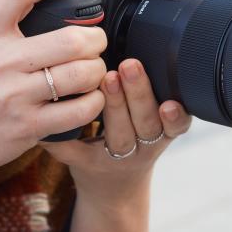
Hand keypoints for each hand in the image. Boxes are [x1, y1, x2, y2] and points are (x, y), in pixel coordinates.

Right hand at [0, 0, 107, 185]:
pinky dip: (95, 101)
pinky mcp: (28, 127)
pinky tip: (90, 97)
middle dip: (95, 38)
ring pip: (82, 74)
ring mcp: (14, 96)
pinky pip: (79, 110)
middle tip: (95, 40)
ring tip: (93, 68)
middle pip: (71, 39)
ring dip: (97, 69)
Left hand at [40, 58, 191, 212]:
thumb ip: (146, 93)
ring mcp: (114, 158)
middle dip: (140, 93)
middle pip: (146, 122)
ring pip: (120, 135)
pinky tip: (55, 127)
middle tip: (130, 66)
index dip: (176, 114)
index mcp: (160, 133)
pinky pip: (75, 151)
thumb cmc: (130, 141)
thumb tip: (130, 39)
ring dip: (115, 106)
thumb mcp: (148, 122)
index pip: (173, 123)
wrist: (113, 192)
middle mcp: (142, 147)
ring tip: (107, 80)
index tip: (170, 99)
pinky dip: (64, 140)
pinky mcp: (85, 165)